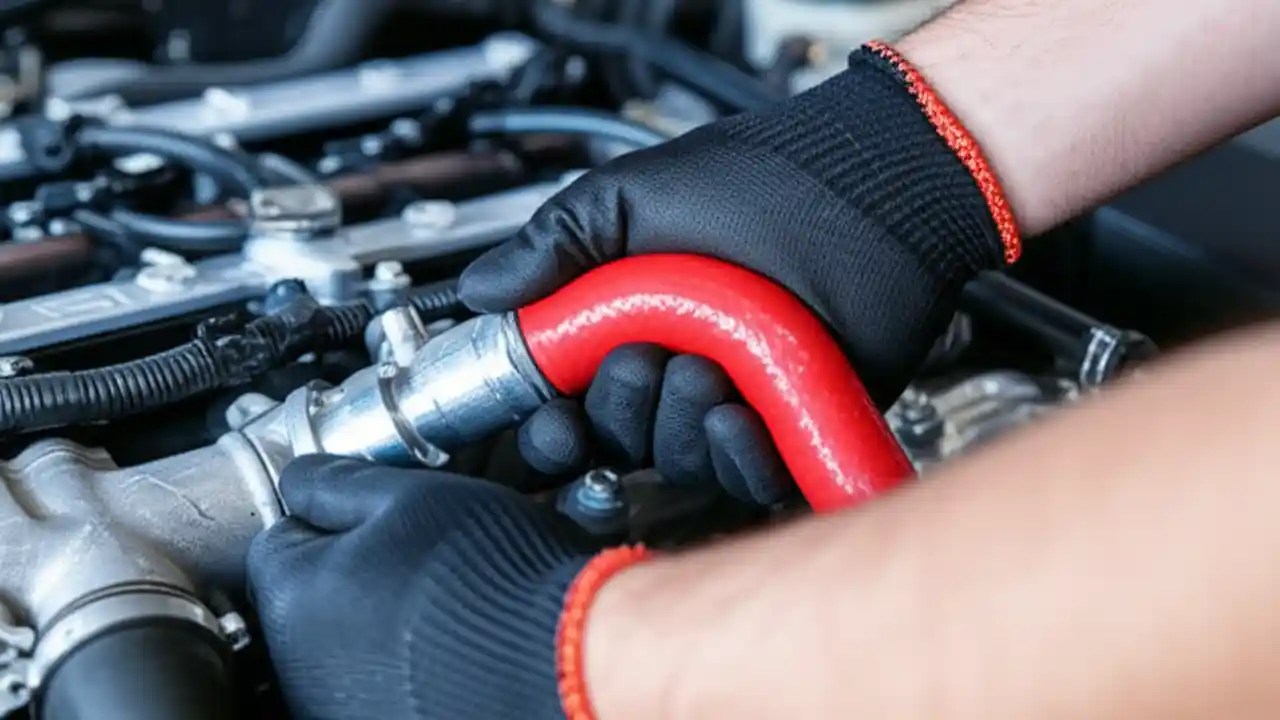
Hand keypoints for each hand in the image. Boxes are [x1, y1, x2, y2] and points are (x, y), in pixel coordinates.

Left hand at [247, 455, 599, 719]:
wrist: (569, 657)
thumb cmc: (497, 578)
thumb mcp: (413, 496)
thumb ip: (340, 482)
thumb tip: (301, 477)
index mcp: (295, 600)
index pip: (279, 539)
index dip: (332, 515)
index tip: (373, 515)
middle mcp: (303, 669)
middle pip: (310, 599)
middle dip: (355, 570)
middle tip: (422, 553)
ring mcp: (343, 706)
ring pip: (346, 645)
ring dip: (381, 619)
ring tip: (447, 602)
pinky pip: (380, 683)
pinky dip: (408, 663)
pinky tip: (454, 646)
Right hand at [461, 51, 1006, 501]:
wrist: (865, 186)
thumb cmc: (759, 181)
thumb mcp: (629, 198)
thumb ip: (553, 243)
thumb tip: (484, 290)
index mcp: (630, 324)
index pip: (570, 404)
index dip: (551, 425)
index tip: (549, 414)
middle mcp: (678, 369)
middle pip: (619, 441)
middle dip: (620, 410)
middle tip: (644, 355)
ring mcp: (737, 400)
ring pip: (680, 463)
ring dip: (677, 426)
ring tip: (705, 367)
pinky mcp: (794, 424)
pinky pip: (753, 479)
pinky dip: (738, 459)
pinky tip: (736, 417)